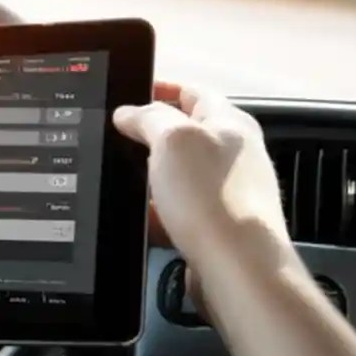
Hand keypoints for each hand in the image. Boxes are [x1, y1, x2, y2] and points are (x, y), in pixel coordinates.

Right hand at [114, 81, 289, 269]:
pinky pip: (180, 212)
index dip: (158, 89)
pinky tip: (142, 221)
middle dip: (149, 138)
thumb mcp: (172, 140)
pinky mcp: (220, 227)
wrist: (237, 267)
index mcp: (230, 122)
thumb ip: (148, 117)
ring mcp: (229, 192)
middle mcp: (235, 154)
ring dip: (150, 179)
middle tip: (118, 142)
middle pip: (185, 135)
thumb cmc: (209, 195)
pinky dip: (158, 214)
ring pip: (178, 177)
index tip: (127, 96)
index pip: (192, 91)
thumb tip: (128, 112)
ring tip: (124, 183)